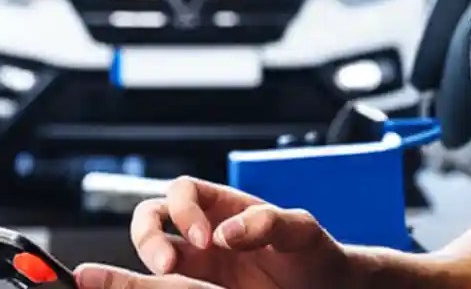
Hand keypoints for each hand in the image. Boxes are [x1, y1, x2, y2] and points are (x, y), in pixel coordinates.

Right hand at [74, 176, 356, 288]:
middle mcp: (203, 231)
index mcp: (224, 206)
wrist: (327, 288)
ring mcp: (198, 264)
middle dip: (148, 235)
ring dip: (143, 260)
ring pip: (151, 252)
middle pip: (152, 217)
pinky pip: (164, 284)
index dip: (184, 211)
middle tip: (167, 262)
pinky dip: (148, 283)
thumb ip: (269, 223)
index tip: (205, 240)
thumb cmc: (314, 252)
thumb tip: (225, 232)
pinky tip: (150, 285)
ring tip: (160, 273)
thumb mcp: (301, 231)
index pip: (183, 192)